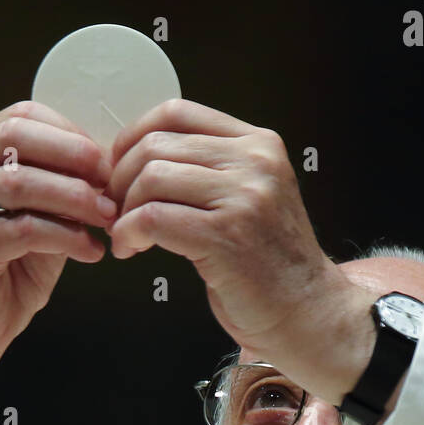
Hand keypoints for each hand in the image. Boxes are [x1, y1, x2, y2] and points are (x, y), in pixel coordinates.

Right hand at [0, 101, 116, 411]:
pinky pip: (23, 230)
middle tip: (111, 181)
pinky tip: (89, 250)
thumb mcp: (41, 227)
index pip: (22, 118)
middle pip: (16, 136)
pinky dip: (65, 237)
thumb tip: (108, 176)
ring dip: (74, 197)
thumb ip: (62, 197)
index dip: (71, 134)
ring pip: (20, 182)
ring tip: (107, 217)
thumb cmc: (3, 278)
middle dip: (74, 156)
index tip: (107, 159)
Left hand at [105, 99, 373, 398]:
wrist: (307, 312)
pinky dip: (128, 234)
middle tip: (116, 210)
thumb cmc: (268, 265)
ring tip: (125, 235)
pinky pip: (152, 218)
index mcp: (257, 144)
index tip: (119, 170)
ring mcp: (243, 197)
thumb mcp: (247, 199)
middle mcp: (254, 162)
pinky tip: (130, 250)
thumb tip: (135, 158)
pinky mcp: (225, 235)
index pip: (177, 112)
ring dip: (123, 210)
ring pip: (150, 179)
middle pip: (156, 145)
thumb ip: (207, 171)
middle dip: (120, 180)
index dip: (133, 138)